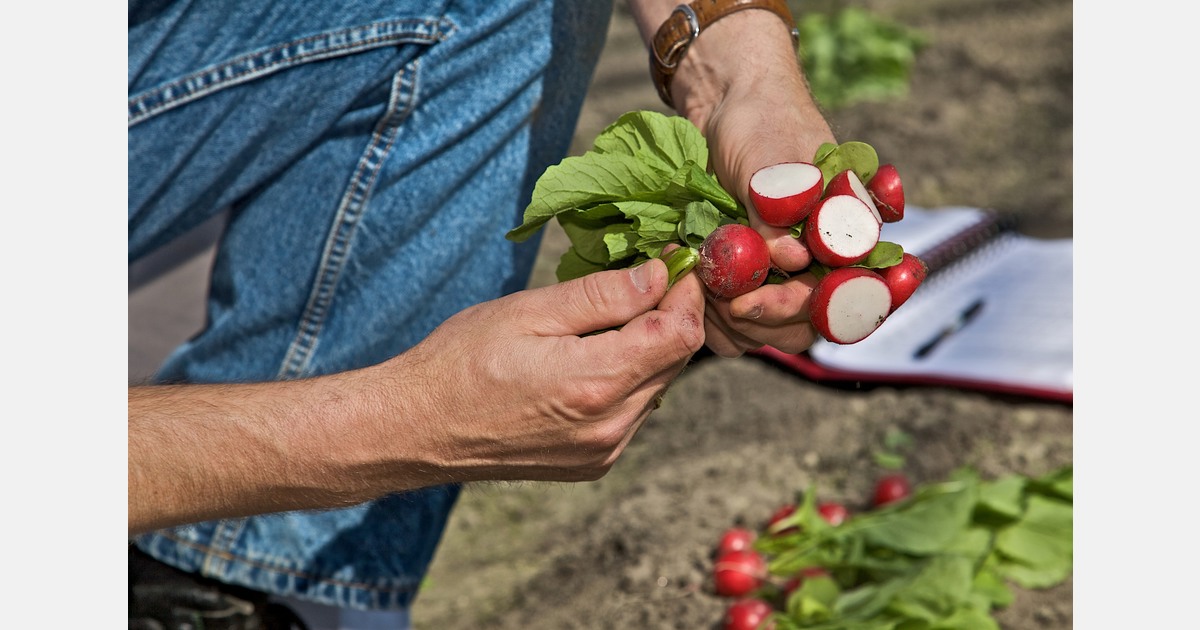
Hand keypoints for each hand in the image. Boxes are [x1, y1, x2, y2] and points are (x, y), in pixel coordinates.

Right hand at [128, 259, 703, 534]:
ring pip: (657, 386)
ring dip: (649, 347)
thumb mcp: (529, 311)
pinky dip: (628, 378)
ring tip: (616, 312)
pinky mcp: (592, 463)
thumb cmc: (461, 362)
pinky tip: (595, 355)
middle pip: (675, 361)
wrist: (416, 428)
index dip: (686, 290)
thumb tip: (658, 274)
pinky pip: (633, 412)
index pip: (680, 334)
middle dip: (669, 313)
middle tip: (648, 273)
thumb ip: (602, 295)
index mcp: (597, 383)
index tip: (673, 258)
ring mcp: (603, 451)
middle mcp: (610, 426)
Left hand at [668, 9, 838, 357]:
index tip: (748, 303)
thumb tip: (793, 257)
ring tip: (697, 288)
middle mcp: (825, 260)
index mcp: (848, 233)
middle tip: (715, 300)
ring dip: (734, 323)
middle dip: (759, 320)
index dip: (797, 307)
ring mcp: (787, 272)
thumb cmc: (762, 120)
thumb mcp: (769, 158)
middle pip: (806, 323)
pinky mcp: (752, 278)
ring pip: (772, 330)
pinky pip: (741, 322)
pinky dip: (716, 321)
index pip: (841, 296)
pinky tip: (693, 295)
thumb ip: (779, 208)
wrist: (727, 105)